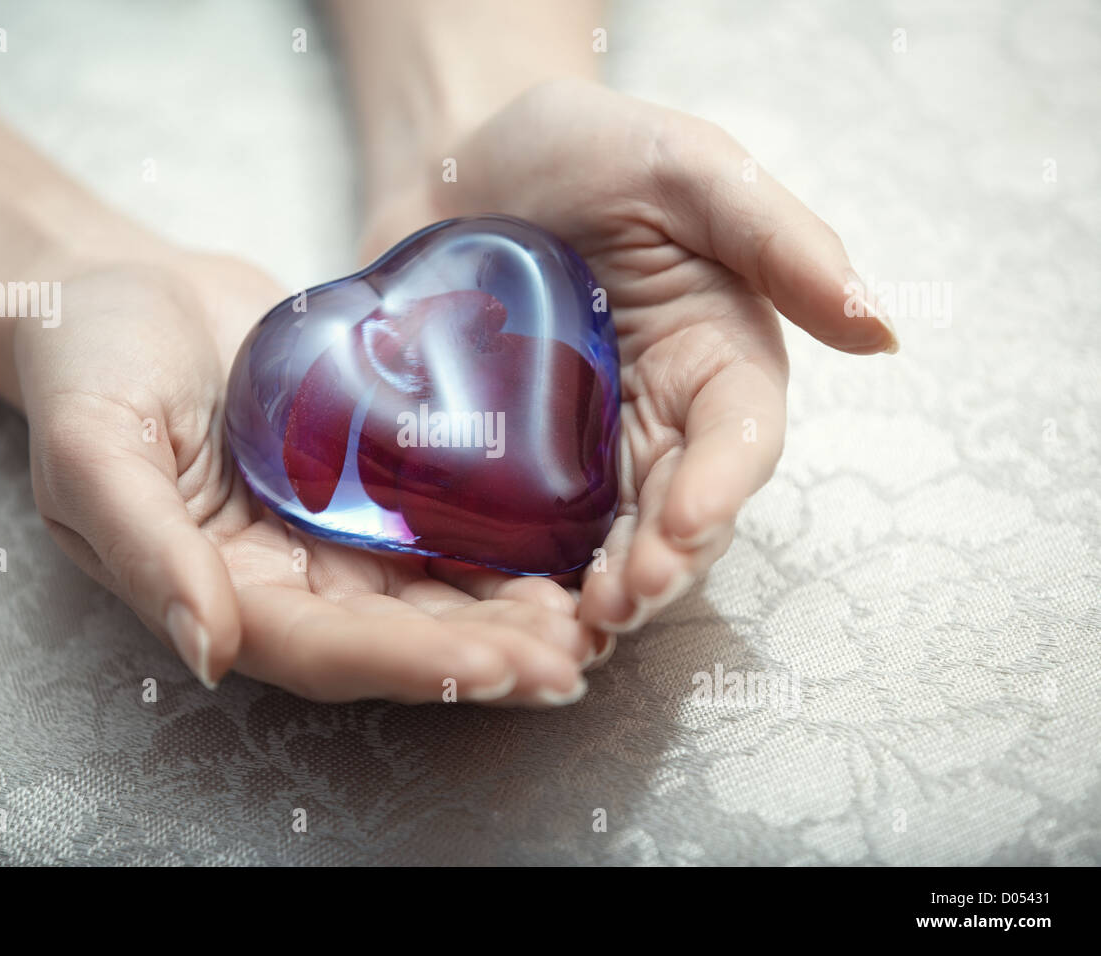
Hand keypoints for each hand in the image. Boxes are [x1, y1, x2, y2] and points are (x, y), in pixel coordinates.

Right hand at [14, 253, 599, 704]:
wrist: (124, 288)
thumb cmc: (88, 364)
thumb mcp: (90, 450)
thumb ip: (145, 548)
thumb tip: (208, 652)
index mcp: (223, 591)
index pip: (325, 651)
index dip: (410, 666)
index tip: (496, 667)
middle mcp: (290, 578)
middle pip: (399, 638)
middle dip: (486, 654)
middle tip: (571, 659)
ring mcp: (334, 532)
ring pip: (434, 592)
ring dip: (510, 613)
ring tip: (588, 616)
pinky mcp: (371, 481)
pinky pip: (443, 521)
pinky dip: (503, 542)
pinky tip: (567, 542)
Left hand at [362, 79, 897, 634]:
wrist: (462, 162)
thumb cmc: (580, 149)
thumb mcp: (684, 169)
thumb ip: (779, 240)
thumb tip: (882, 331)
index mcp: (718, 356)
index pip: (738, 440)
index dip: (717, 492)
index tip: (683, 530)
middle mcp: (662, 415)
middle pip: (677, 510)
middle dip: (657, 562)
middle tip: (618, 603)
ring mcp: (586, 447)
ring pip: (610, 538)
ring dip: (597, 588)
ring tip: (570, 625)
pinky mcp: (514, 462)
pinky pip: (532, 531)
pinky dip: (527, 575)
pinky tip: (505, 605)